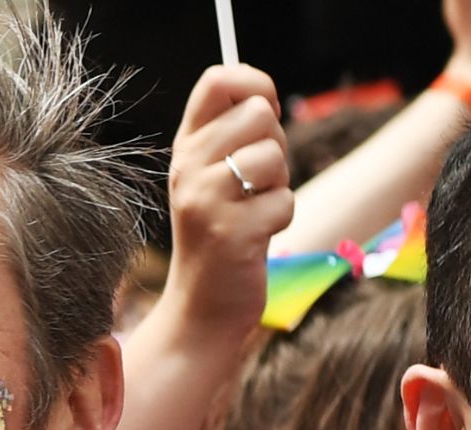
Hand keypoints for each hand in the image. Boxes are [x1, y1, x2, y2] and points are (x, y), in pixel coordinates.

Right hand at [164, 64, 292, 340]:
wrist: (202, 307)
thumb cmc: (222, 236)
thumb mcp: (215, 179)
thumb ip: (233, 137)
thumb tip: (263, 96)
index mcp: (185, 148)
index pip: (216, 81)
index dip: (253, 82)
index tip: (266, 109)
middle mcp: (188, 169)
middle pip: (257, 114)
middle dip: (275, 144)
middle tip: (258, 181)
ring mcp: (205, 201)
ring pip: (273, 157)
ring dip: (279, 186)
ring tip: (254, 211)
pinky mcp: (231, 233)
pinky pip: (284, 202)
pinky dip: (281, 220)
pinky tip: (256, 239)